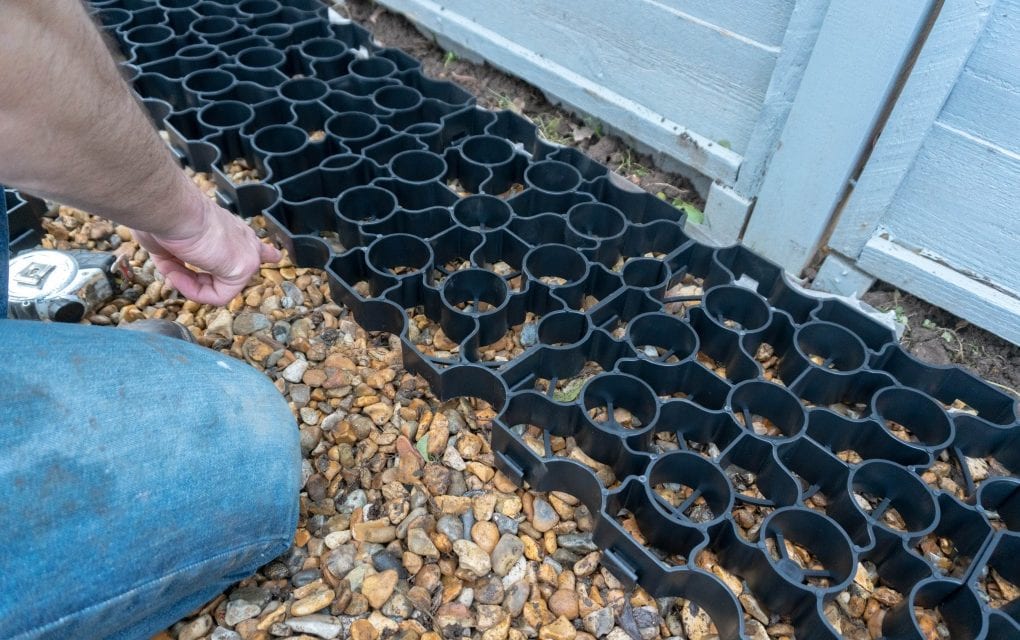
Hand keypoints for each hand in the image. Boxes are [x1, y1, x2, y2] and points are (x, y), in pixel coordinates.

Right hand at [132, 199, 280, 305]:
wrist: (170, 208)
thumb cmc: (165, 218)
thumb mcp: (169, 243)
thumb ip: (178, 260)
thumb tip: (174, 275)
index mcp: (229, 229)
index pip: (257, 243)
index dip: (264, 252)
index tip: (274, 256)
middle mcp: (244, 240)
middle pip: (253, 263)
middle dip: (223, 276)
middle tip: (179, 274)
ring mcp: (248, 254)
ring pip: (223, 286)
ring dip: (189, 283)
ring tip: (170, 268)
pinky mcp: (245, 267)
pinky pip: (219, 296)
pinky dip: (193, 291)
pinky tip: (178, 274)